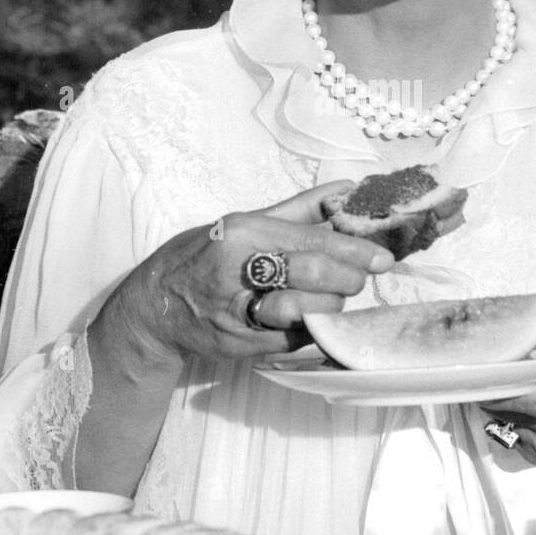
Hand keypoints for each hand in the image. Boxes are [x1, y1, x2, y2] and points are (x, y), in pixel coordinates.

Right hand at [98, 181, 394, 364]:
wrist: (153, 306)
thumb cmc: (202, 257)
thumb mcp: (243, 223)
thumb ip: (299, 209)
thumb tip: (346, 189)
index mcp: (243, 232)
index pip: (313, 241)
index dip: (355, 251)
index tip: (383, 259)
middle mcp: (238, 269)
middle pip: (315, 276)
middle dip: (348, 280)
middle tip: (359, 280)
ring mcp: (238, 311)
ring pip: (309, 310)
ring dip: (329, 306)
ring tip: (329, 298)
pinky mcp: (241, 345)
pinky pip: (296, 340)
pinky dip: (312, 329)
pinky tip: (313, 319)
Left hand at [480, 309, 535, 506]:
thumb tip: (516, 315)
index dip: (513, 389)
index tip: (488, 368)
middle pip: (514, 410)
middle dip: (490, 387)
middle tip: (473, 367)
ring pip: (505, 418)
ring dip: (493, 396)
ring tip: (492, 374)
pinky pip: (509, 430)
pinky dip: (504, 411)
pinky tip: (515, 396)